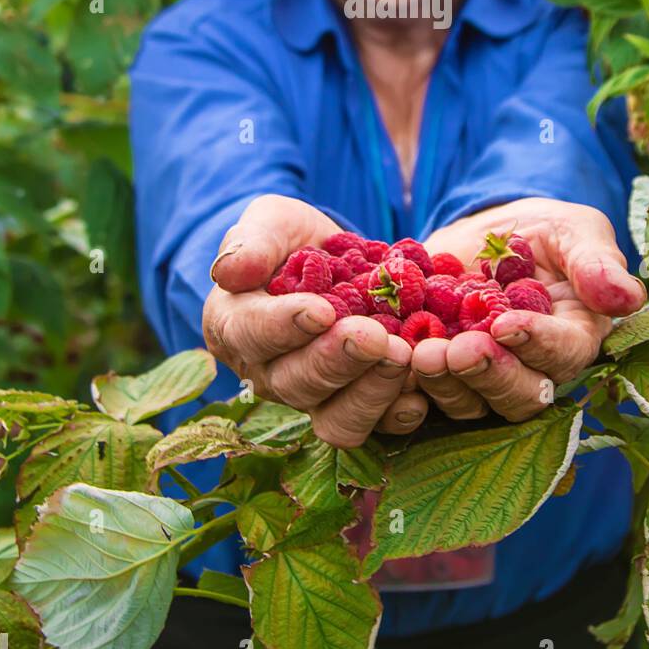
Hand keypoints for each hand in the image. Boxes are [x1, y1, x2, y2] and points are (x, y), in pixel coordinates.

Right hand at [203, 194, 427, 447]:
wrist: (334, 261)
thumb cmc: (292, 240)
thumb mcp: (271, 222)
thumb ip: (252, 241)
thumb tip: (228, 272)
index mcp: (234, 326)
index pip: (251, 334)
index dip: (285, 326)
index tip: (321, 310)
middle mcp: (267, 373)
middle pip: (297, 382)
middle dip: (338, 360)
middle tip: (374, 336)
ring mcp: (311, 397)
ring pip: (334, 418)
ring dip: (370, 392)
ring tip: (403, 356)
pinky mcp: (352, 407)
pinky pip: (373, 427)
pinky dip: (397, 414)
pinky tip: (420, 394)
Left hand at [413, 198, 646, 422]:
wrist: (490, 232)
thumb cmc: (547, 231)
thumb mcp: (575, 230)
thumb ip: (596, 262)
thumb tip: (626, 297)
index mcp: (574, 338)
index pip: (563, 355)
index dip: (536, 344)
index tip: (505, 324)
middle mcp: (531, 370)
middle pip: (519, 396)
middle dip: (486, 375)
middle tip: (455, 349)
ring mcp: (482, 376)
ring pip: (469, 403)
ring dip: (444, 383)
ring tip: (420, 352)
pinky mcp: (439, 371)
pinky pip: (423, 396)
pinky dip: (405, 386)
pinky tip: (391, 360)